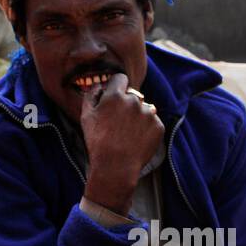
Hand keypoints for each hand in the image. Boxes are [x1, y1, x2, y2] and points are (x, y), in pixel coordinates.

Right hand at [81, 73, 163, 215]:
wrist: (116, 167)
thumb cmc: (97, 142)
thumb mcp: (86, 117)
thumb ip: (91, 96)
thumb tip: (98, 85)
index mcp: (116, 95)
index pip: (120, 78)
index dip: (116, 87)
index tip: (115, 96)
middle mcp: (135, 100)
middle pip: (133, 96)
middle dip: (127, 105)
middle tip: (119, 124)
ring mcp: (148, 113)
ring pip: (144, 109)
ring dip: (138, 117)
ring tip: (128, 134)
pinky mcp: (158, 126)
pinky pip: (153, 123)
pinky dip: (147, 130)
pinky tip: (137, 141)